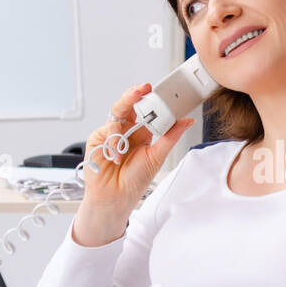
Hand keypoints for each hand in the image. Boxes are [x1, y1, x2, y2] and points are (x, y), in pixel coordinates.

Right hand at [73, 83, 194, 245]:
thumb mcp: (157, 156)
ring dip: (123, 120)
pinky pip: (106, 130)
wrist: (115, 197)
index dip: (152, 101)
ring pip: (116, 112)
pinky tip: (116, 156)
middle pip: (129, 105)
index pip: (146, 111)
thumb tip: (188, 120)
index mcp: (142, 133)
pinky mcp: (97, 139)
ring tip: (127, 139)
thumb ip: (171, 136)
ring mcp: (110, 133)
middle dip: (135, 95)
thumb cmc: (134, 180)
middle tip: (143, 88)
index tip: (160, 93)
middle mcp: (126, 131)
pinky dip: (113, 142)